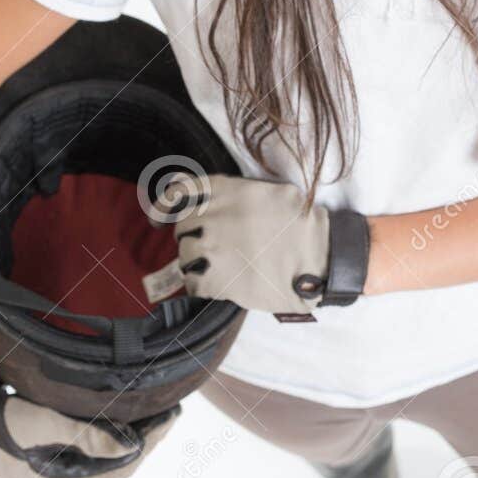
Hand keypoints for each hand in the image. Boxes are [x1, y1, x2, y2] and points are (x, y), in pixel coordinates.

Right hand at [0, 374, 178, 477]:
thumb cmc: (1, 425)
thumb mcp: (45, 426)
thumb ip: (88, 437)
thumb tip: (133, 446)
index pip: (122, 466)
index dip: (150, 442)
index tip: (171, 416)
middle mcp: (63, 474)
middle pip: (116, 459)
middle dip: (145, 435)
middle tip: (168, 409)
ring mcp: (53, 461)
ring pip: (103, 449)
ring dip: (126, 430)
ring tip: (149, 406)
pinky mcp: (44, 445)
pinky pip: (86, 439)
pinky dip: (106, 425)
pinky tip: (114, 407)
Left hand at [159, 173, 371, 315]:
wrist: (320, 256)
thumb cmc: (301, 224)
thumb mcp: (270, 192)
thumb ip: (238, 193)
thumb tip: (216, 202)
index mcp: (225, 191)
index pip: (179, 193)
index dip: (164, 205)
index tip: (157, 217)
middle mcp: (213, 216)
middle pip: (183, 229)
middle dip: (195, 239)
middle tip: (217, 249)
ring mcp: (212, 248)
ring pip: (185, 256)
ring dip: (198, 263)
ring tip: (222, 268)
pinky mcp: (217, 278)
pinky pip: (193, 282)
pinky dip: (202, 285)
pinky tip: (220, 284)